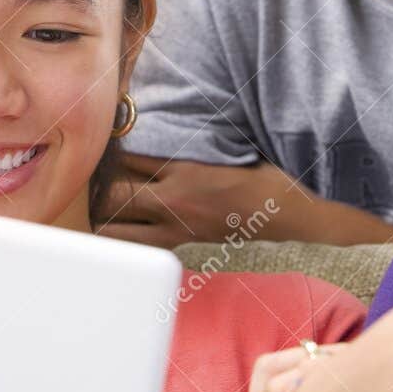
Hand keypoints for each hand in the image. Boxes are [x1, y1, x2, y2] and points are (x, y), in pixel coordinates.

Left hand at [100, 154, 392, 246]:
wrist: (299, 227)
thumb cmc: (272, 188)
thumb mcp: (233, 154)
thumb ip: (197, 149)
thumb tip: (166, 139)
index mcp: (188, 169)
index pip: (130, 156)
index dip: (111, 152)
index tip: (104, 149)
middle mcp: (177, 200)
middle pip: (112, 194)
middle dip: (97, 190)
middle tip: (93, 185)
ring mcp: (178, 231)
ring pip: (117, 231)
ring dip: (104, 222)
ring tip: (102, 215)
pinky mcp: (185, 252)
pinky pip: (141, 250)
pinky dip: (125, 245)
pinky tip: (122, 239)